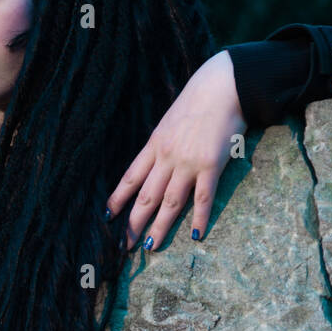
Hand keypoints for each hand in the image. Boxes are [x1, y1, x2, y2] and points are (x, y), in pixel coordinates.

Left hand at [108, 49, 247, 251]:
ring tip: (151, 245)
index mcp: (154, 145)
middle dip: (134, 223)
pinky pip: (203, 198)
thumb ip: (163, 142)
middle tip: (126, 245)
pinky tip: (196, 235)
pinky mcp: (210, 166)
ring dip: (160, 226)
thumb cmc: (199, 100)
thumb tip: (157, 161)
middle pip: (146, 196)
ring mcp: (188, 163)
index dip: (118, 199)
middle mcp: (166, 157)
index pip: (130, 177)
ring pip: (170, 202)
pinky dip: (200, 218)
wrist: (223, 85)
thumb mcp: (170, 121)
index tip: (108, 216)